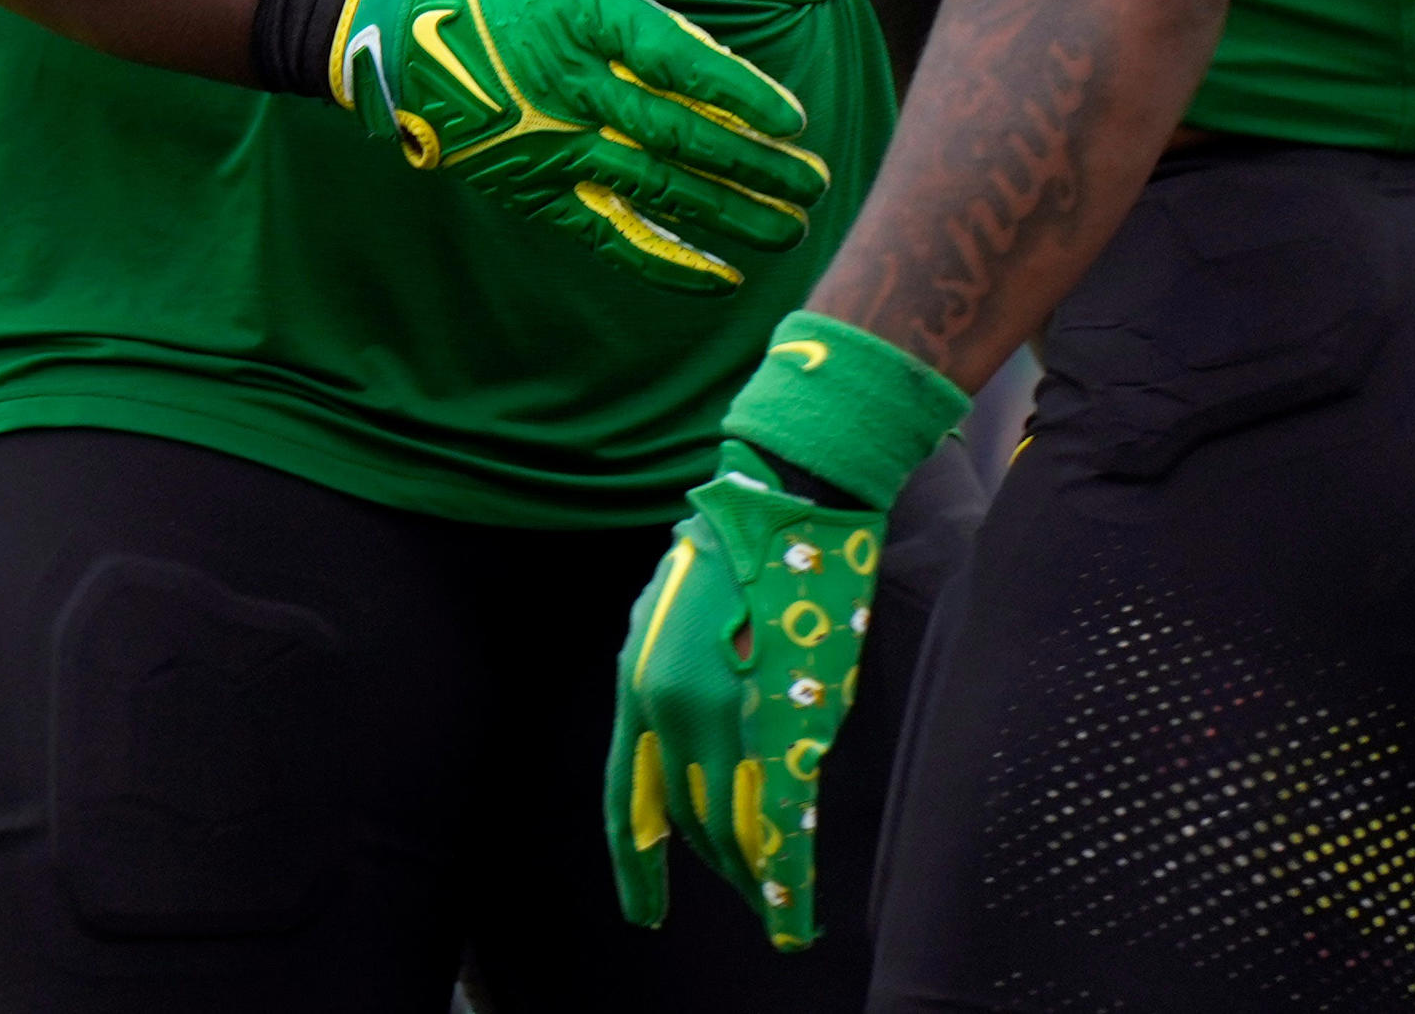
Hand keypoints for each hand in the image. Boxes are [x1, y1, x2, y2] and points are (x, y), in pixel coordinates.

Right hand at [330, 0, 826, 290]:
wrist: (393, 29)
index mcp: (590, 14)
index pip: (677, 61)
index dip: (738, 94)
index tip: (793, 120)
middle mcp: (574, 84)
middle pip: (680, 135)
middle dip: (755, 166)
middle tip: (815, 186)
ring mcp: (552, 142)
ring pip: (654, 188)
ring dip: (728, 215)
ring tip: (791, 230)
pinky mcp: (533, 186)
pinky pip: (607, 231)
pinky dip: (662, 259)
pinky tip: (718, 276)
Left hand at [609, 315, 964, 947]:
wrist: (782, 499)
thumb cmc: (736, 550)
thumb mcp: (674, 614)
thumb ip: (675, 681)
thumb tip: (696, 738)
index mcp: (636, 681)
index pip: (624, 796)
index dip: (634, 860)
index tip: (643, 911)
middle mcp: (663, 704)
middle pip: (681, 816)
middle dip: (709, 863)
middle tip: (739, 893)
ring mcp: (720, 711)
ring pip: (726, 824)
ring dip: (745, 871)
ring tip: (769, 905)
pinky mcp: (775, 712)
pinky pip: (774, 818)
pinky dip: (782, 876)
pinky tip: (790, 915)